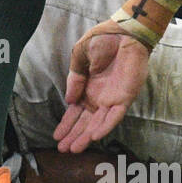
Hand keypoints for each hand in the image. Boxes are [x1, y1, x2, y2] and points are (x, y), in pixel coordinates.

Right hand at [54, 22, 152, 153]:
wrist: (124, 33)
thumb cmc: (102, 41)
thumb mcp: (79, 56)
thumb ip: (74, 78)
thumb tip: (68, 101)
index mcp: (87, 89)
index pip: (75, 112)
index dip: (66, 124)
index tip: (56, 136)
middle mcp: (98, 98)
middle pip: (85, 122)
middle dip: (73, 136)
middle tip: (62, 150)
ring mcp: (112, 99)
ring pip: (98, 124)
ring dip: (86, 137)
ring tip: (74, 149)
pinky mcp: (125, 98)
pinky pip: (115, 116)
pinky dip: (106, 126)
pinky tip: (95, 137)